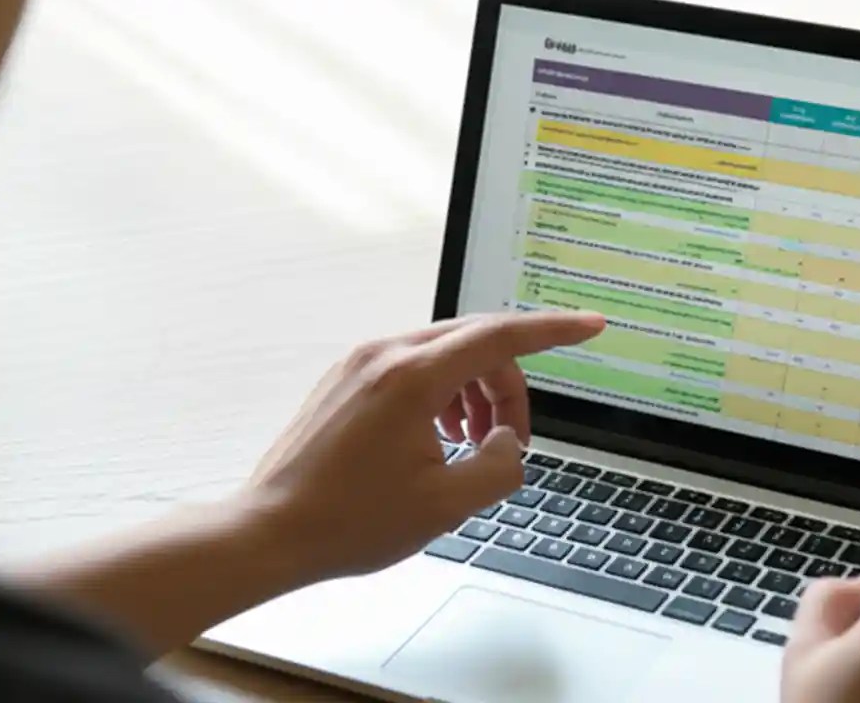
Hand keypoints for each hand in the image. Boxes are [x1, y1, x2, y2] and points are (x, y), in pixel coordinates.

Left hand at [242, 310, 604, 581]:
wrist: (269, 532)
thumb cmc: (348, 521)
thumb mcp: (448, 505)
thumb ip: (499, 465)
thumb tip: (508, 443)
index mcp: (413, 378)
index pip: (501, 336)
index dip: (554, 331)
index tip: (590, 326)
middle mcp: (384, 355)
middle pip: (476, 343)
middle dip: (509, 387)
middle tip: (515, 440)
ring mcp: (360, 363)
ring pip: (446, 354)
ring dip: (476, 391)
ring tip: (474, 446)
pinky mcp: (346, 378)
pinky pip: (414, 367)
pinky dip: (444, 394)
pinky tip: (441, 439)